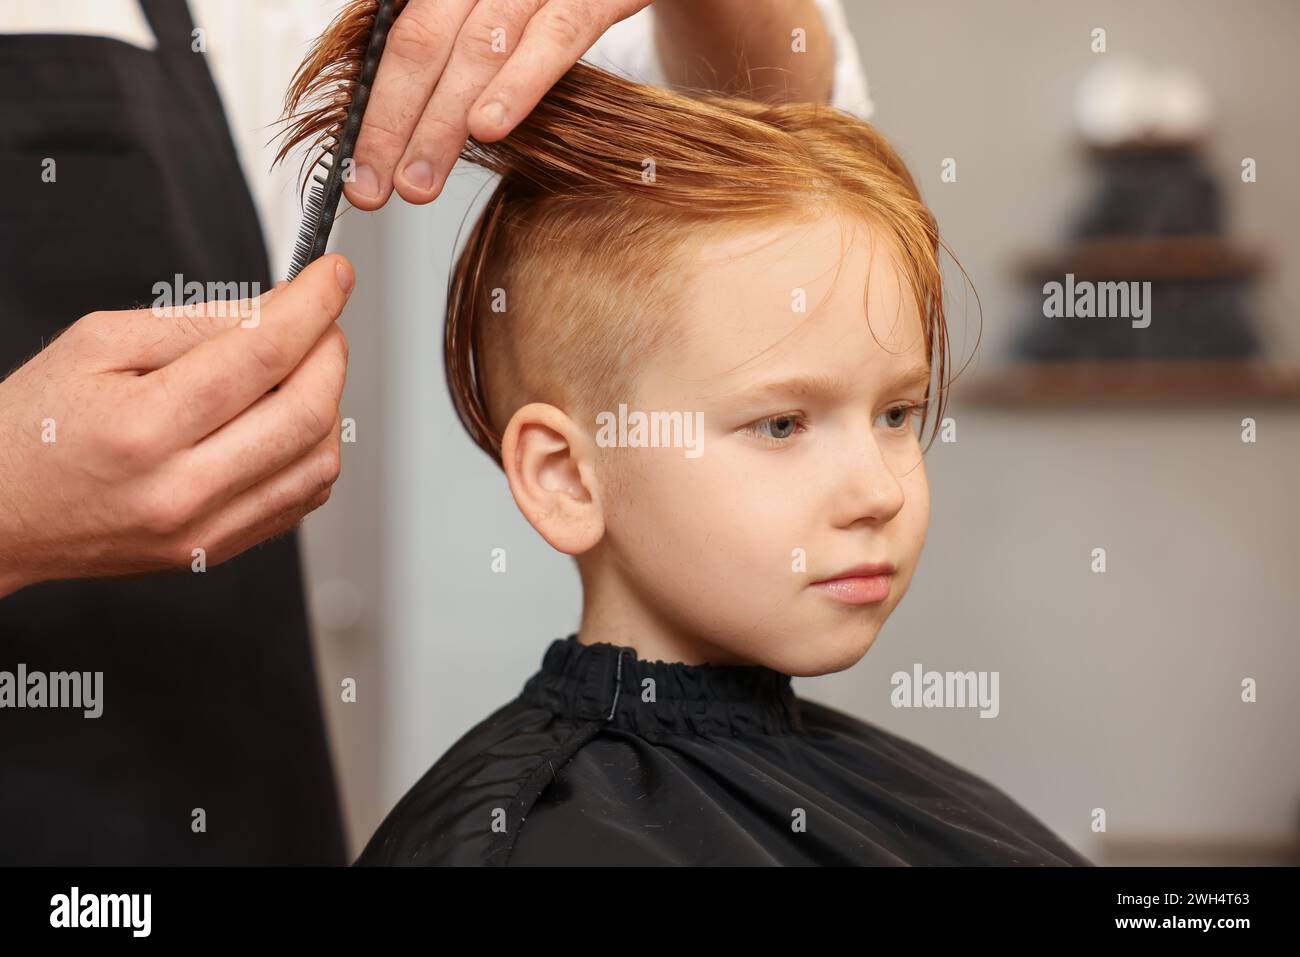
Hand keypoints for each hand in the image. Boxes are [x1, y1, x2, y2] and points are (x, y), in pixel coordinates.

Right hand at [0, 255, 354, 596]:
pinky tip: (289, 421)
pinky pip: (302, 498)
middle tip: (323, 321)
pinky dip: (315, 451)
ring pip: (319, 460)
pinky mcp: (218, 550)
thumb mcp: (97, 343)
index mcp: (143, 426)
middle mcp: (181, 488)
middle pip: (308, 410)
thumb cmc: (35, 429)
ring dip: (330, 402)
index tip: (332, 278)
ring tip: (303, 370)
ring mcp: (204, 528)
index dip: (313, 306)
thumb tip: (277, 307)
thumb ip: (196, 323)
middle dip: (332, 351)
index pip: (263, 355)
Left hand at [346, 0, 652, 208]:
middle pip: (423, 43)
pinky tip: (490, 127)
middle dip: (394, 123)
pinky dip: (519, 84)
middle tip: (377, 186)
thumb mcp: (507, 19)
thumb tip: (412, 126)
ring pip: (480, 47)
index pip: (399, 42)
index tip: (358, 170)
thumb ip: (463, 55)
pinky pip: (556, 36)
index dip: (375, 109)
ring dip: (444, 120)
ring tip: (421, 178)